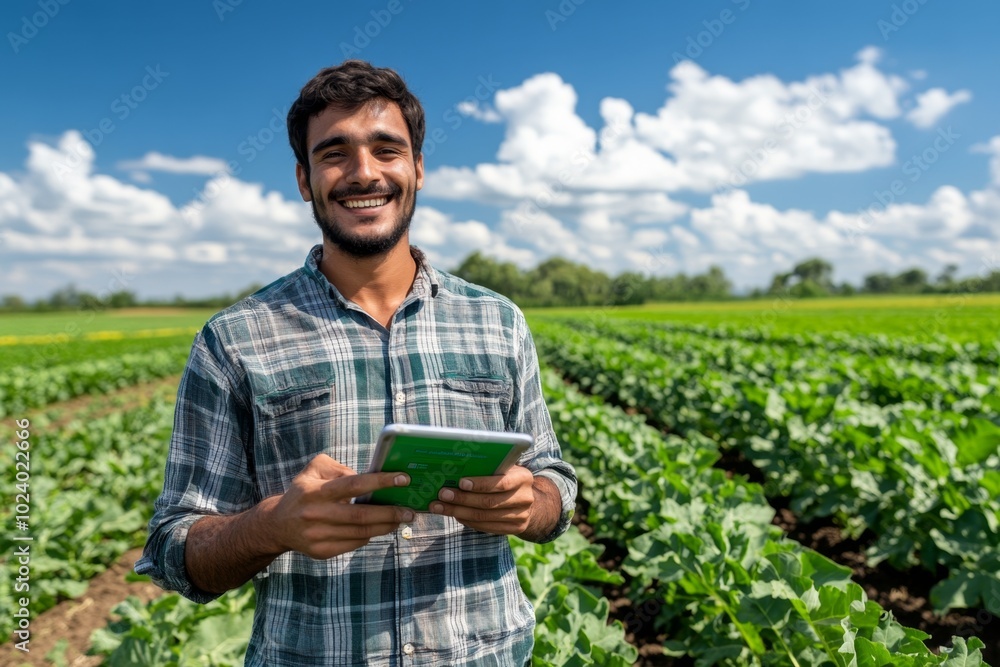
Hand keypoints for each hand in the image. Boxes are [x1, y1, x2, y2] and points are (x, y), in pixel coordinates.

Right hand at [262, 453, 413, 559]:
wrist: (278, 525)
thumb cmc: (303, 492)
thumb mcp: (314, 469)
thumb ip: (339, 468)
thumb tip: (366, 477)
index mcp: (316, 491)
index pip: (354, 485)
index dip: (381, 482)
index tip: (403, 479)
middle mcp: (316, 514)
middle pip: (361, 515)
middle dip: (390, 513)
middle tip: (410, 510)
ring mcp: (318, 536)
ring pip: (360, 532)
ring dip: (385, 526)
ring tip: (401, 519)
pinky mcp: (322, 552)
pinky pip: (353, 544)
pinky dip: (370, 535)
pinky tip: (381, 528)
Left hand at [428, 465, 538, 535]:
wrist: (528, 501)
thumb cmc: (508, 479)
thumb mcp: (505, 469)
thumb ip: (489, 468)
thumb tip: (456, 468)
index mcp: (523, 477)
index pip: (501, 482)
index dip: (480, 484)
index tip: (460, 482)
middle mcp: (524, 498)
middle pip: (488, 502)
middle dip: (462, 499)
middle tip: (443, 495)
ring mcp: (521, 516)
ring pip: (484, 516)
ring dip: (459, 511)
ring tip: (440, 506)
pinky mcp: (515, 529)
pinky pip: (486, 527)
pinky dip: (468, 521)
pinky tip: (455, 514)